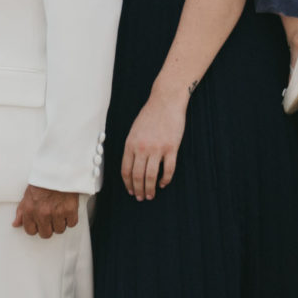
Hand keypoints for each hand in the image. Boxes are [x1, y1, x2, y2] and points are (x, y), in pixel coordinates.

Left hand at [12, 185, 80, 238]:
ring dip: (60, 223)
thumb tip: (16, 224)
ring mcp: (57, 213)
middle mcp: (42, 213)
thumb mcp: (27, 195)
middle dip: (48, 228)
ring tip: (60, 211)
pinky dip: (71, 218)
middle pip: (46, 234)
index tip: (40, 223)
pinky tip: (67, 210)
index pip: (31, 231)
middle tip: (51, 218)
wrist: (58, 170)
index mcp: (30, 210)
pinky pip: (71, 223)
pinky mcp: (70, 210)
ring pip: (59, 230)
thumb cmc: (43, 181)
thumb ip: (21, 211)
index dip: (36, 227)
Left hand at [120, 86, 187, 200]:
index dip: (127, 183)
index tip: (130, 191)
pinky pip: (168, 169)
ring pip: (151, 176)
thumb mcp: (135, 130)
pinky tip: (163, 184)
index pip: (126, 170)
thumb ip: (132, 146)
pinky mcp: (171, 148)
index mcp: (130, 144)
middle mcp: (142, 148)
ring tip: (151, 195)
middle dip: (138, 189)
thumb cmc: (150, 114)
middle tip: (141, 197)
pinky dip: (165, 179)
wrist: (166, 100)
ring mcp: (157, 148)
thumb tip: (131, 165)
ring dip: (150, 188)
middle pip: (137, 176)